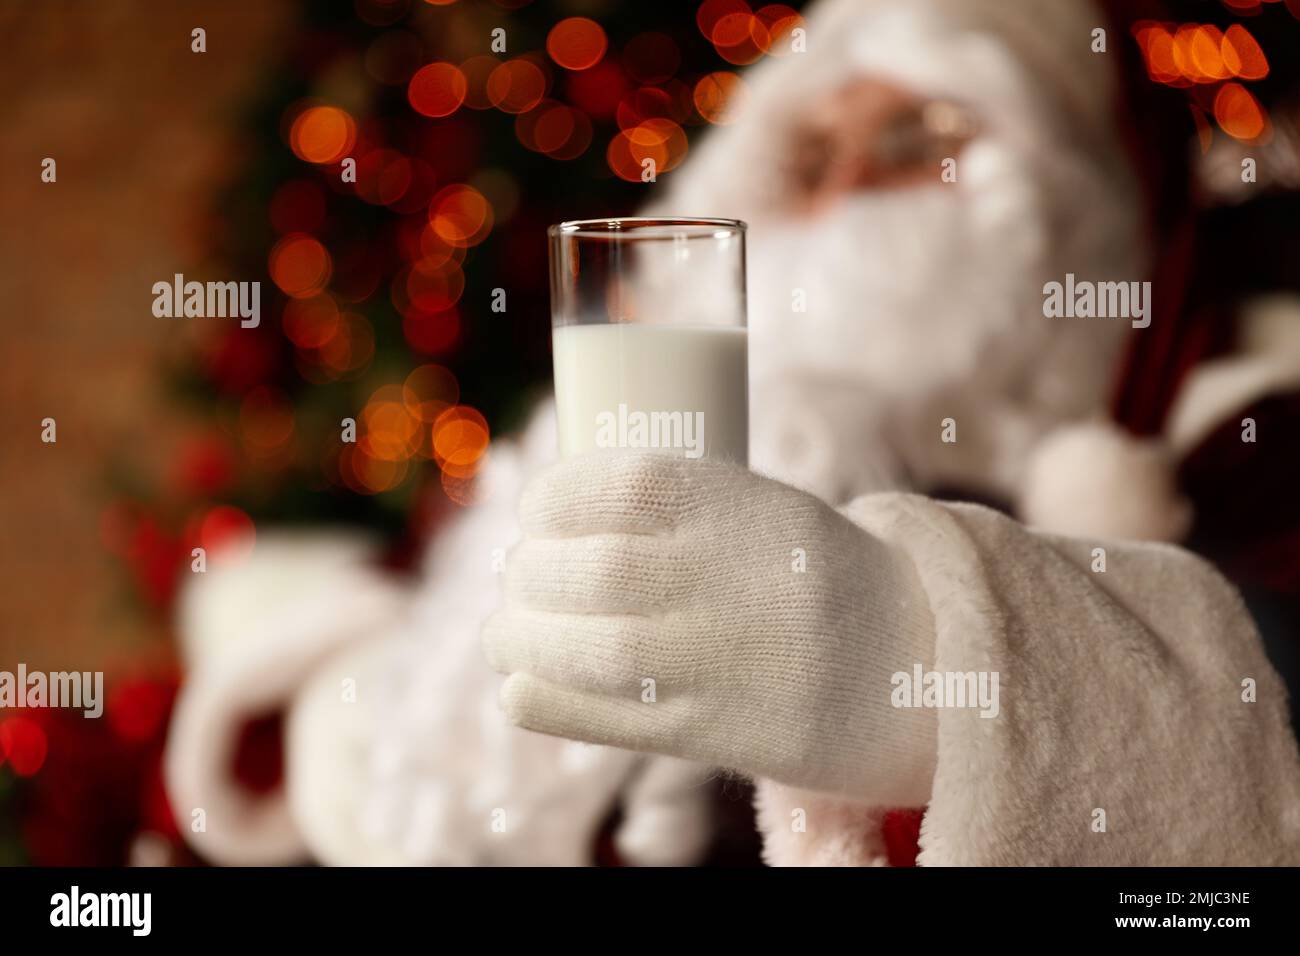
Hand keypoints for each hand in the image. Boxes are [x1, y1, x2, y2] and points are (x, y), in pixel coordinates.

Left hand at [484, 452, 936, 799]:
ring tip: (505, 631)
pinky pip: (607, 721)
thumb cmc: (813, 574)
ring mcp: (722, 664)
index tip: (535, 510)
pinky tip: (521, 684)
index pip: (621, 486)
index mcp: (744, 511)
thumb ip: (673, 508)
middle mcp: (731, 585)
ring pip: (588, 650)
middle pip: (591, 573)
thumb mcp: (761, 510)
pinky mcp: (713, 733)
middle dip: (528, 573)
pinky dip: (543, 700)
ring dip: (521, 637)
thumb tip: (548, 511)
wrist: (910, 664)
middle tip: (516, 575)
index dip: (554, 496)